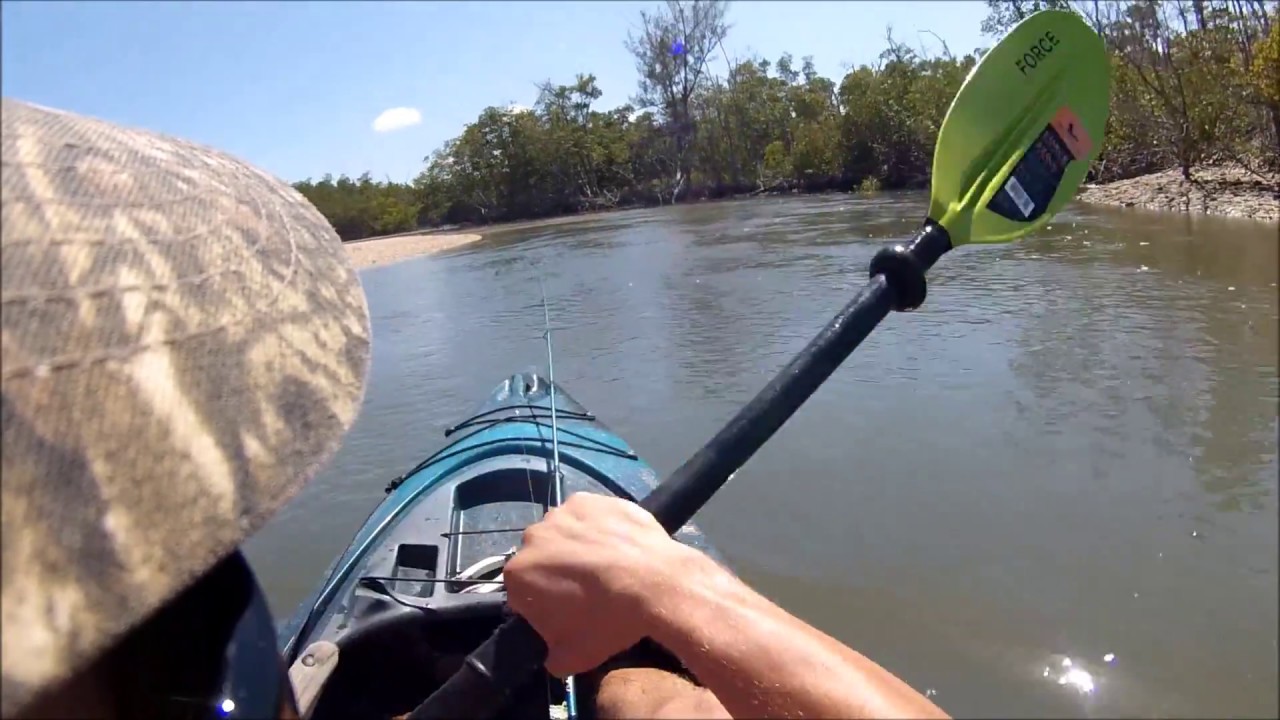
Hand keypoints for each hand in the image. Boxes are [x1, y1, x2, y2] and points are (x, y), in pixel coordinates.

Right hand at [503, 492, 692, 677]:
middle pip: (541, 558)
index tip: (565, 613)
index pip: (522, 593)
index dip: (543, 605)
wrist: (655, 583)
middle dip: (556, 572)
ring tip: (606, 564)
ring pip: (562, 534)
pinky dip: (597, 526)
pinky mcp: (589, 498)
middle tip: (588, 589)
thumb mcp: (572, 658)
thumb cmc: (609, 622)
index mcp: (518, 574)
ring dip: (575, 546)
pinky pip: (586, 515)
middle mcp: (532, 537)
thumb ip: (551, 656)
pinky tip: (617, 544)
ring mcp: (561, 513)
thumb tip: (553, 653)